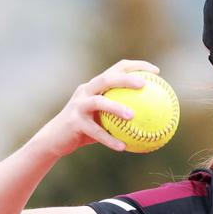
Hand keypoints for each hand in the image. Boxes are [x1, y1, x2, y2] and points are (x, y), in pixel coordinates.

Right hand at [30, 59, 161, 157]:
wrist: (55, 139)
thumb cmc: (85, 130)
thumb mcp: (104, 120)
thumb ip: (123, 116)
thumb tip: (154, 121)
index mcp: (95, 86)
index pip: (116, 69)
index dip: (136, 66)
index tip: (156, 72)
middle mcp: (86, 91)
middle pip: (106, 79)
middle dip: (125, 78)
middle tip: (144, 84)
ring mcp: (78, 105)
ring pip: (98, 102)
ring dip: (116, 108)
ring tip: (133, 116)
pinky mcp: (73, 122)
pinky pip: (94, 131)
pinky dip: (109, 139)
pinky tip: (123, 147)